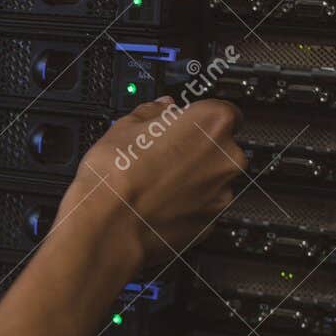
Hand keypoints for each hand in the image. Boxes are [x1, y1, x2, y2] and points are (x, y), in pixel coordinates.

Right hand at [58, 96, 247, 269]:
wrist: (109, 226)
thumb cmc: (117, 175)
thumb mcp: (125, 126)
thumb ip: (153, 112)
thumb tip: (161, 109)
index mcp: (212, 122)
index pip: (223, 111)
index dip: (199, 117)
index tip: (183, 123)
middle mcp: (226, 157)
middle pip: (221, 147)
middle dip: (197, 150)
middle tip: (163, 154)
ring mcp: (222, 193)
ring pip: (212, 179)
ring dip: (192, 178)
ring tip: (155, 182)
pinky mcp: (211, 223)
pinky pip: (203, 206)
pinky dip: (187, 204)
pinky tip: (158, 203)